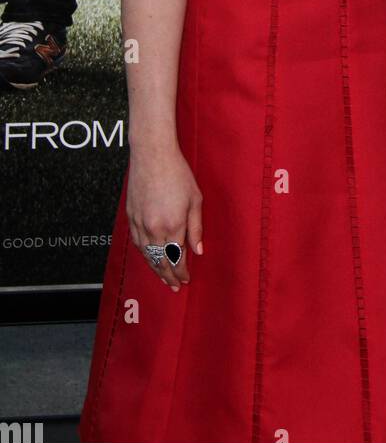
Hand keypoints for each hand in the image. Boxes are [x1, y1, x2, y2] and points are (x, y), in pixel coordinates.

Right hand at [126, 145, 201, 290]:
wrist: (152, 155)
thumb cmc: (177, 173)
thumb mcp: (195, 200)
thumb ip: (196, 228)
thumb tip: (198, 251)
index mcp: (173, 225)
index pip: (177, 258)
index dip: (181, 272)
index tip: (185, 280)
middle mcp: (154, 228)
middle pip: (160, 261)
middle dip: (168, 276)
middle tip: (174, 286)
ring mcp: (139, 223)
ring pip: (146, 255)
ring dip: (155, 268)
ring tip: (163, 277)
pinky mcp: (130, 216)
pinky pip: (137, 243)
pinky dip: (144, 254)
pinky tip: (149, 257)